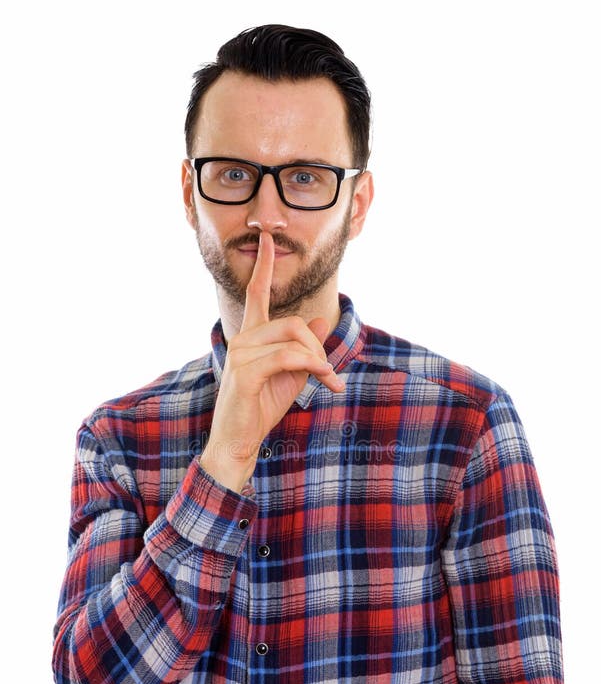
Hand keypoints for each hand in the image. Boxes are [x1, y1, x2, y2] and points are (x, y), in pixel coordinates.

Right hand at [199, 231, 344, 490]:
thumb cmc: (261, 409)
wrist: (239, 442)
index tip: (268, 240)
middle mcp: (243, 340)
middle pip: (293, 323)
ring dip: (318, 360)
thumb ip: (306, 348)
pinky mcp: (245, 372)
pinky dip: (312, 366)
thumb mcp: (292, 375)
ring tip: (327, 381)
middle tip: (328, 373)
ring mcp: (241, 354)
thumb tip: (323, 320)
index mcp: (251, 337)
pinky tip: (324, 380)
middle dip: (318, 347)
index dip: (264, 267)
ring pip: (293, 338)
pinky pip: (288, 357)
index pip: (255, 294)